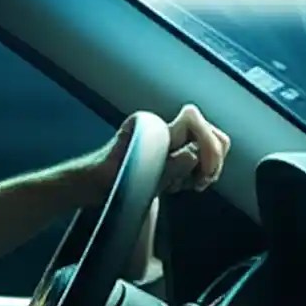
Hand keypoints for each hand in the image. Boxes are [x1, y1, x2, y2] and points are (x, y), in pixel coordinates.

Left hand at [91, 104, 229, 197]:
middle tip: (199, 183)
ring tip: (188, 186)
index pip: (193, 118)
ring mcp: (170, 139)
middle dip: (212, 159)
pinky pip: (201, 157)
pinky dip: (199, 172)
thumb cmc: (104, 180)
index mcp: (151, 128)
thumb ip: (166, 166)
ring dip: (207, 168)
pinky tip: (180, 185)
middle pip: (210, 132)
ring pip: (210, 145)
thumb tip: (192, 155)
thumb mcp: (132, 178)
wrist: (92, 185)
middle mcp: (163, 128)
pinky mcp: (172, 152)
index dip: (206, 145)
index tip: (202, 175)